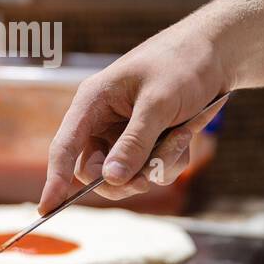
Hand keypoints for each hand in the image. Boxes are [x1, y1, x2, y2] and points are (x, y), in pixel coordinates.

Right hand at [38, 13, 229, 213]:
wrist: (216, 53)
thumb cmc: (181, 65)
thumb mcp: (158, 103)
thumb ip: (135, 142)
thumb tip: (111, 179)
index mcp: (92, 102)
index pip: (65, 148)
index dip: (54, 180)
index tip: (46, 210)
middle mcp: (103, 120)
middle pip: (96, 170)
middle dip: (124, 177)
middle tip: (146, 178)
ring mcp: (125, 132)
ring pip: (128, 173)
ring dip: (156, 165)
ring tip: (181, 135)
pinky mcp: (146, 140)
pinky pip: (151, 168)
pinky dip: (171, 160)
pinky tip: (186, 134)